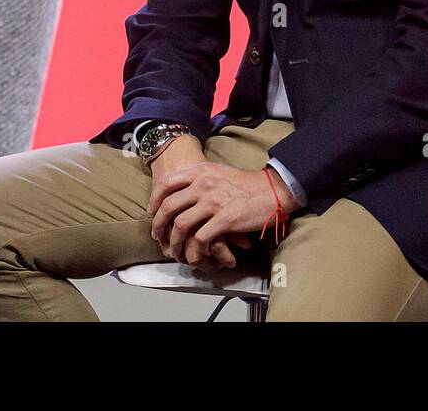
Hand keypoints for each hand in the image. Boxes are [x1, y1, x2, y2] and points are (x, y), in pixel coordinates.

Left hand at [144, 139, 244, 270]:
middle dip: (159, 225)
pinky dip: (194, 251)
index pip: (167, 183)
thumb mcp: (220, 172)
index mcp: (202, 171)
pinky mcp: (225, 219)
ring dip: (174, 242)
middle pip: (169, 206)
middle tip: (158, 236)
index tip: (153, 212)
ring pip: (181, 225)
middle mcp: (204, 184)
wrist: (274, 189)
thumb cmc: (248, 183)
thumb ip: (200, 178)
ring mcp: (214, 201)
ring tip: (175, 251)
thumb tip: (182, 193)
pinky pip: (200, 239)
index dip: (155, 199)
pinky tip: (196, 256)